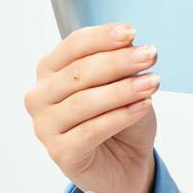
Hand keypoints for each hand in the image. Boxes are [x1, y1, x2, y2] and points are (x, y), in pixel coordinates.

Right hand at [24, 22, 161, 192]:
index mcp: (50, 70)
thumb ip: (120, 66)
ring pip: (84, 102)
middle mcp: (40, 96)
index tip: (132, 33)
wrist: (127, 160)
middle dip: (119, 62)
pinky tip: (142, 107)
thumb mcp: (124, 83)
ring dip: (123, 90)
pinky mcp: (59, 153)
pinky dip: (120, 116)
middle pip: (79, 73)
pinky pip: (90, 131)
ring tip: (152, 83)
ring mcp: (45, 126)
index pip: (73, 46)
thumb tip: (129, 47)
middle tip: (150, 56)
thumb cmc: (120, 115)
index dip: (102, 37)